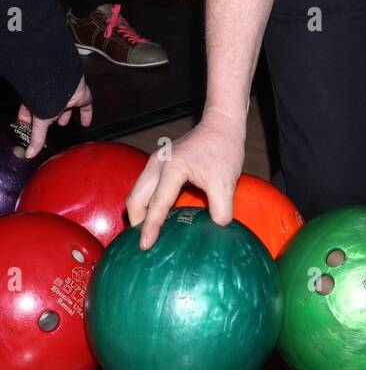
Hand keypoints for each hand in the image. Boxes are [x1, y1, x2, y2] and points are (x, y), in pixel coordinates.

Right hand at [17, 76, 93, 157]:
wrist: (61, 83)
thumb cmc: (45, 97)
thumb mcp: (40, 121)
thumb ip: (37, 137)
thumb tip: (29, 153)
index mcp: (37, 102)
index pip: (30, 113)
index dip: (29, 121)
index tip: (29, 129)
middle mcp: (51, 99)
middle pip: (49, 110)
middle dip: (50, 118)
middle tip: (50, 128)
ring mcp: (66, 97)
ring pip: (66, 107)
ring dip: (65, 115)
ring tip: (64, 123)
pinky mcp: (80, 96)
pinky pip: (85, 106)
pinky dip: (86, 114)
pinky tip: (86, 123)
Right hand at [126, 109, 245, 249]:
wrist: (222, 124)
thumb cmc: (223, 149)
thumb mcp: (226, 181)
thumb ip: (221, 207)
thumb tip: (215, 228)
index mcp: (172, 168)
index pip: (157, 203)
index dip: (150, 226)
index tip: (144, 245)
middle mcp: (158, 164)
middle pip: (136, 198)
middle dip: (136, 222)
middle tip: (141, 244)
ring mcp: (156, 162)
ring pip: (137, 192)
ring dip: (138, 212)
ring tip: (145, 233)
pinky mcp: (160, 163)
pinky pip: (144, 186)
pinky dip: (145, 203)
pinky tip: (154, 215)